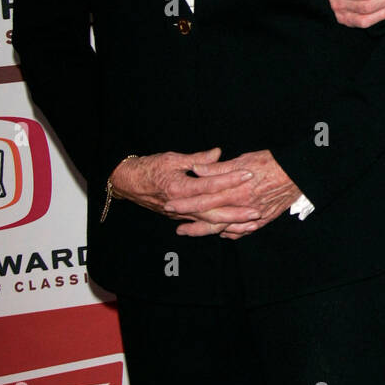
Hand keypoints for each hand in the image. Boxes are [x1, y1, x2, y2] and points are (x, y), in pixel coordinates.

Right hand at [109, 147, 259, 231]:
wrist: (128, 183)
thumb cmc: (149, 168)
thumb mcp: (172, 159)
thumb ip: (197, 159)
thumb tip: (218, 154)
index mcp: (180, 187)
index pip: (211, 184)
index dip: (231, 179)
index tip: (248, 174)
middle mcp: (182, 205)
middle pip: (214, 212)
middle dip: (237, 213)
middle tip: (256, 211)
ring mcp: (182, 215)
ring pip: (210, 223)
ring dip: (231, 225)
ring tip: (251, 225)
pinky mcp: (181, 219)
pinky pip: (203, 227)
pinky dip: (219, 229)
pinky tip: (234, 230)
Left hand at [164, 149, 301, 238]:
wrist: (299, 174)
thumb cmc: (271, 163)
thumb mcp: (243, 160)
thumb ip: (218, 168)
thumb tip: (197, 170)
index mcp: (234, 190)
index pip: (204, 199)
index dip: (186, 203)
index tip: (170, 204)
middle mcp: (241, 206)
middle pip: (211, 218)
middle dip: (192, 224)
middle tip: (177, 228)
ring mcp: (252, 216)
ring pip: (225, 228)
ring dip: (206, 232)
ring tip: (191, 233)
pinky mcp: (262, 219)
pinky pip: (242, 232)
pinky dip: (230, 233)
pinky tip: (221, 233)